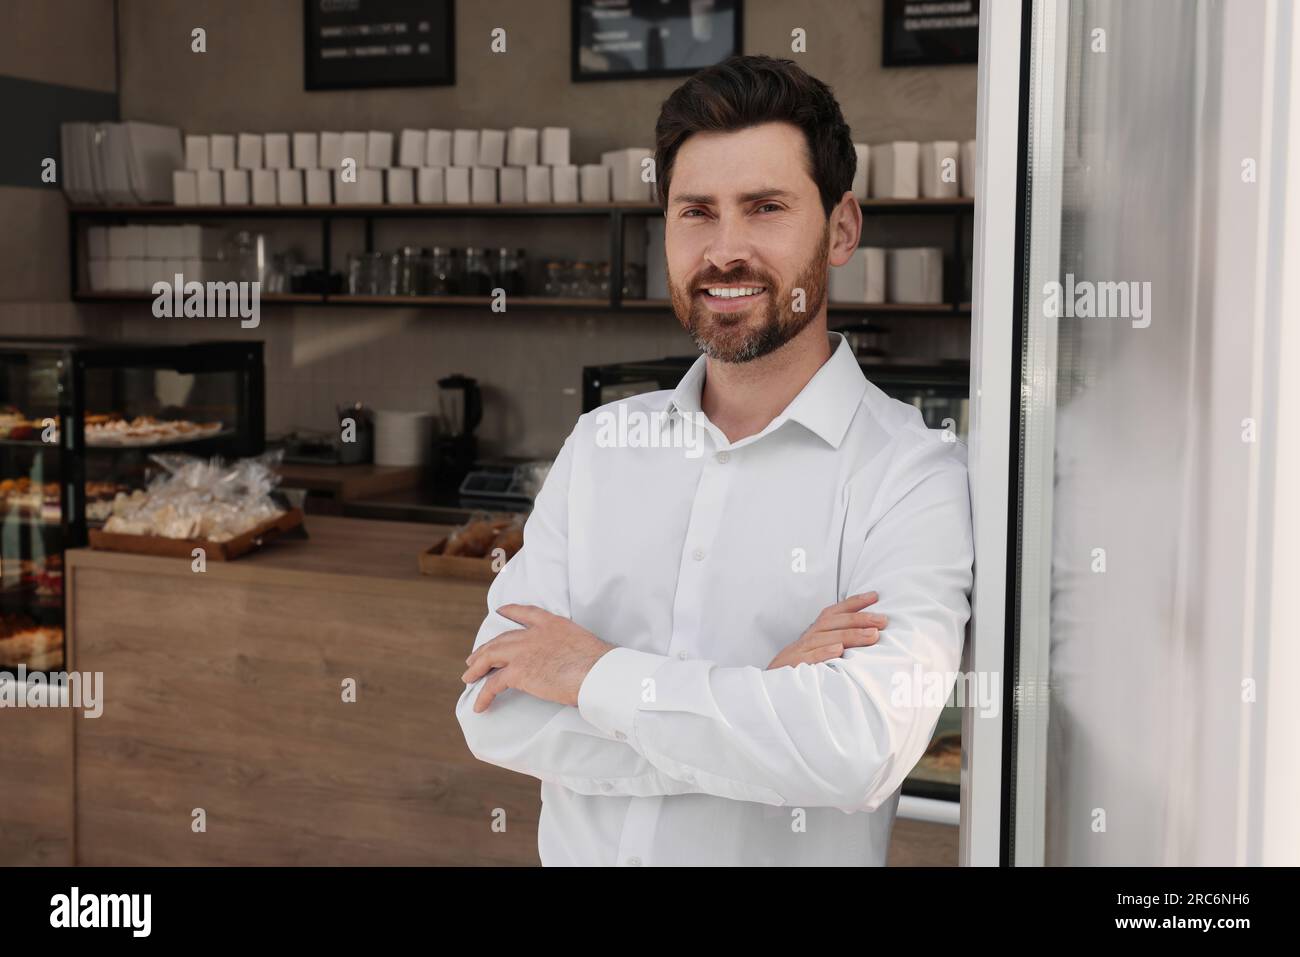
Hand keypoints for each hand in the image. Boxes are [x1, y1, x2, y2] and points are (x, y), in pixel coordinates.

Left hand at [461, 604, 614, 711]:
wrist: (598, 672)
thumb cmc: (601, 664)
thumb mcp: (585, 646)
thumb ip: (572, 650)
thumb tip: (577, 664)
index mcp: (553, 624)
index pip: (527, 613)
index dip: (511, 611)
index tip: (501, 611)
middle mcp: (535, 634)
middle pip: (502, 638)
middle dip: (485, 648)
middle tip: (474, 658)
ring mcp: (524, 651)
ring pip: (491, 656)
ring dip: (477, 667)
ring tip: (468, 677)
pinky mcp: (519, 672)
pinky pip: (493, 684)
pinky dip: (483, 695)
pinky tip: (480, 705)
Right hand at [765, 592, 886, 669]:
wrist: (771, 684)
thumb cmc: (800, 666)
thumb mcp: (817, 650)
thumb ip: (836, 640)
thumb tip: (868, 635)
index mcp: (815, 632)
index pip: (834, 612)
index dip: (853, 602)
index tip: (875, 596)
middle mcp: (808, 637)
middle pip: (833, 623)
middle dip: (859, 619)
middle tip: (882, 620)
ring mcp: (800, 651)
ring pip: (826, 638)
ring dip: (850, 635)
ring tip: (872, 636)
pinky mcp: (794, 666)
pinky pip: (809, 658)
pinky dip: (823, 653)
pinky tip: (838, 650)